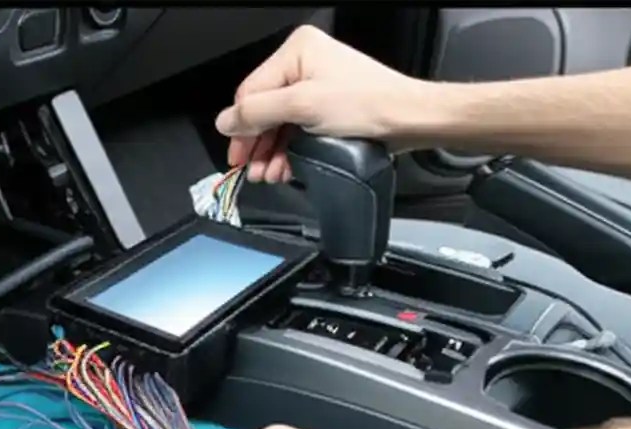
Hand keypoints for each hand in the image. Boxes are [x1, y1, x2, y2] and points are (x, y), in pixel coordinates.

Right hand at [215, 25, 432, 182]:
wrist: (407, 119)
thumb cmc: (366, 104)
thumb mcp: (302, 106)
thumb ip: (257, 113)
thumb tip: (223, 122)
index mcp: (295, 51)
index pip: (251, 91)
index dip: (240, 127)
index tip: (235, 156)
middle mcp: (303, 63)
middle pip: (264, 109)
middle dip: (257, 144)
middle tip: (251, 171)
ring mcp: (315, 84)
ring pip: (279, 122)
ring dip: (271, 151)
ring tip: (268, 175)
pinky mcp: (326, 105)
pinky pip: (296, 127)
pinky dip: (288, 149)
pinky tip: (284, 168)